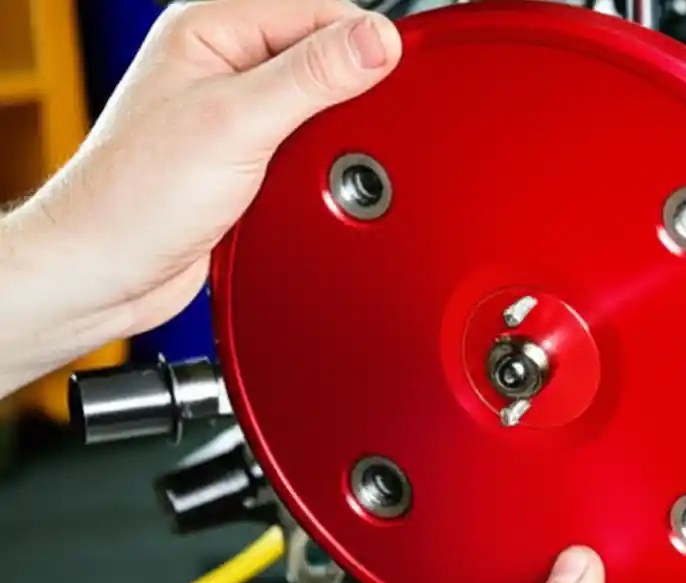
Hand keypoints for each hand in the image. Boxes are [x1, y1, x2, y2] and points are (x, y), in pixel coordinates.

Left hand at [0, 0, 400, 392]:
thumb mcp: (237, 124)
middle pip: (324, 61)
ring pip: (320, 111)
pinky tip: (316, 189)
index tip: (400, 77)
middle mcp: (222, 66)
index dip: (363, 45)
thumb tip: (378, 41)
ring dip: (337, 142)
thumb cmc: (133, 197)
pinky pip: (306, 152)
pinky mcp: (246, 161)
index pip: (318, 13)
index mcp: (211, 30)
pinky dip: (321, 171)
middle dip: (353, 98)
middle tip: (361, 133)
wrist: (106, 273)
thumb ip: (312, 77)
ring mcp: (235, 116)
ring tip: (327, 167)